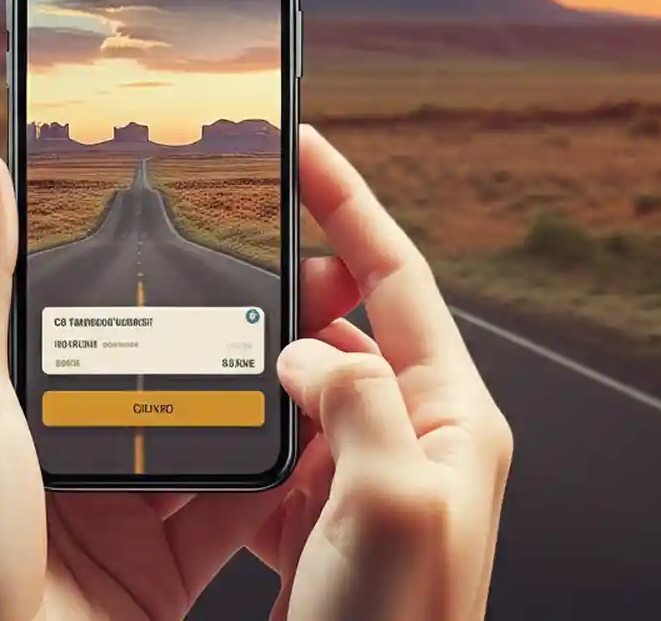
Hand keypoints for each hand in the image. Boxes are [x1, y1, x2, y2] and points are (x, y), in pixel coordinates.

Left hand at [0, 151, 285, 620]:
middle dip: (244, 324)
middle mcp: (71, 450)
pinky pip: (232, 514)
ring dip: (271, 394)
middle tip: (309, 279)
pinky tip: (316, 439)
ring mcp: (121, 510)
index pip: (104, 308)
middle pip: (174, 369)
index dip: (170, 264)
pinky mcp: (162, 567)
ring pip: (213, 435)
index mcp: (18, 399)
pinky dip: (277, 482)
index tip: (227, 219)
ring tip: (328, 344)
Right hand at [251, 126, 513, 619]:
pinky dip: (239, 432)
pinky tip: (212, 438)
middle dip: (289, 288)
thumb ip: (354, 399)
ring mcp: (365, 474)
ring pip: (302, 384)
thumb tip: (306, 350)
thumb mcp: (392, 500)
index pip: (400, 278)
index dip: (350, 205)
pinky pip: (274, 445)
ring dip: (255, 364)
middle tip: (234, 249)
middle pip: (348, 323)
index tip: (305, 150)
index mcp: (451, 418)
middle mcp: (413, 436)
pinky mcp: (320, 512)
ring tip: (208, 341)